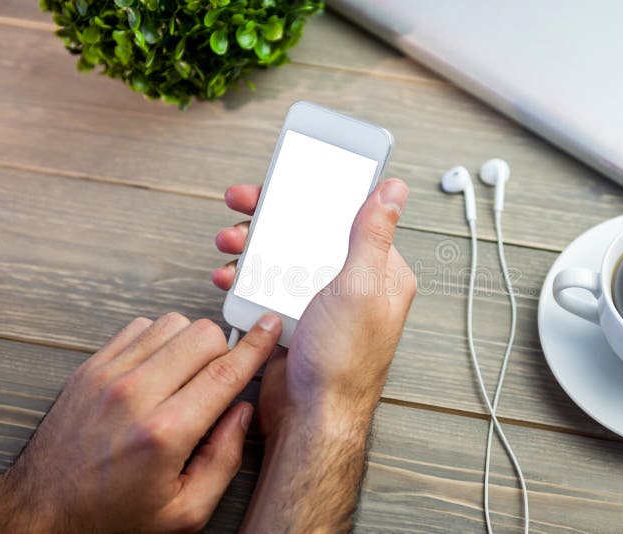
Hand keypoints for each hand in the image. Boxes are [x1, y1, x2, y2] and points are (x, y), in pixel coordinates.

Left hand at [0, 312, 281, 532]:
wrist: (43, 511)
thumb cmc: (111, 515)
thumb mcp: (184, 512)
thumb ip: (225, 460)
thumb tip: (241, 412)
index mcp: (165, 433)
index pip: (225, 372)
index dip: (256, 346)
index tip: (269, 328)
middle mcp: (135, 395)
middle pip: (203, 335)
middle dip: (223, 350)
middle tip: (219, 376)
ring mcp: (108, 376)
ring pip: (173, 323)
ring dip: (190, 343)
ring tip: (186, 374)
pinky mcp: (90, 368)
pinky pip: (139, 327)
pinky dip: (159, 340)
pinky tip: (158, 368)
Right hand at [213, 179, 415, 530]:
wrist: (311, 418)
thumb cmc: (344, 361)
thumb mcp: (360, 286)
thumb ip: (373, 235)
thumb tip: (393, 190)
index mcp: (379, 272)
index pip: (348, 216)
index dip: (316, 193)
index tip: (286, 179)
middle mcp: (351, 283)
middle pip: (309, 231)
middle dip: (271, 216)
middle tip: (242, 203)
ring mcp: (320, 301)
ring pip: (282, 256)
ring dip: (251, 245)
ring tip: (230, 243)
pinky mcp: (294, 318)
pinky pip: (267, 285)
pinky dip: (245, 276)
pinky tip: (229, 276)